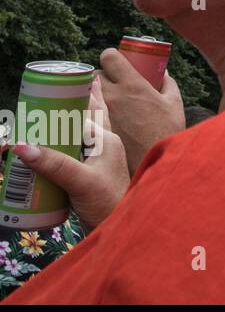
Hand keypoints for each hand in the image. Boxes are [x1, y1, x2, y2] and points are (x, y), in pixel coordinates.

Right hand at [8, 80, 129, 231]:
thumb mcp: (80, 181)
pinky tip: (38, 151)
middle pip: (77, 121)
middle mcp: (101, 146)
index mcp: (106, 140)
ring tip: (32, 123)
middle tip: (38, 98)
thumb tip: (20, 145)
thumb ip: (54, 164)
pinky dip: (50, 151)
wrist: (118, 230)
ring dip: (52, 131)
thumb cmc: (109, 204)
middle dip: (59, 110)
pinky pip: (65, 156)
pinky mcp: (84, 176)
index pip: (85, 111)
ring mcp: (93, 161)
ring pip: (70, 138)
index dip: (69, 98)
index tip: (55, 82)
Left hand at [97, 48, 185, 174]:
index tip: (115, 62)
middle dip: (102, 76)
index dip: (111, 56)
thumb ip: (168, 84)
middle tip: (111, 83)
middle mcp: (114, 94)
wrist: (151, 159)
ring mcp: (101, 111)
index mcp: (133, 84)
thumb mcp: (174, 103)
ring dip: (93, 93)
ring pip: (87, 92)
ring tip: (103, 100)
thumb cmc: (166, 131)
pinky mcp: (94, 127)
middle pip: (96, 73)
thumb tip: (162, 73)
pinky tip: (96, 116)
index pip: (109, 56)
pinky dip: (89, 110)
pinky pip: (86, 111)